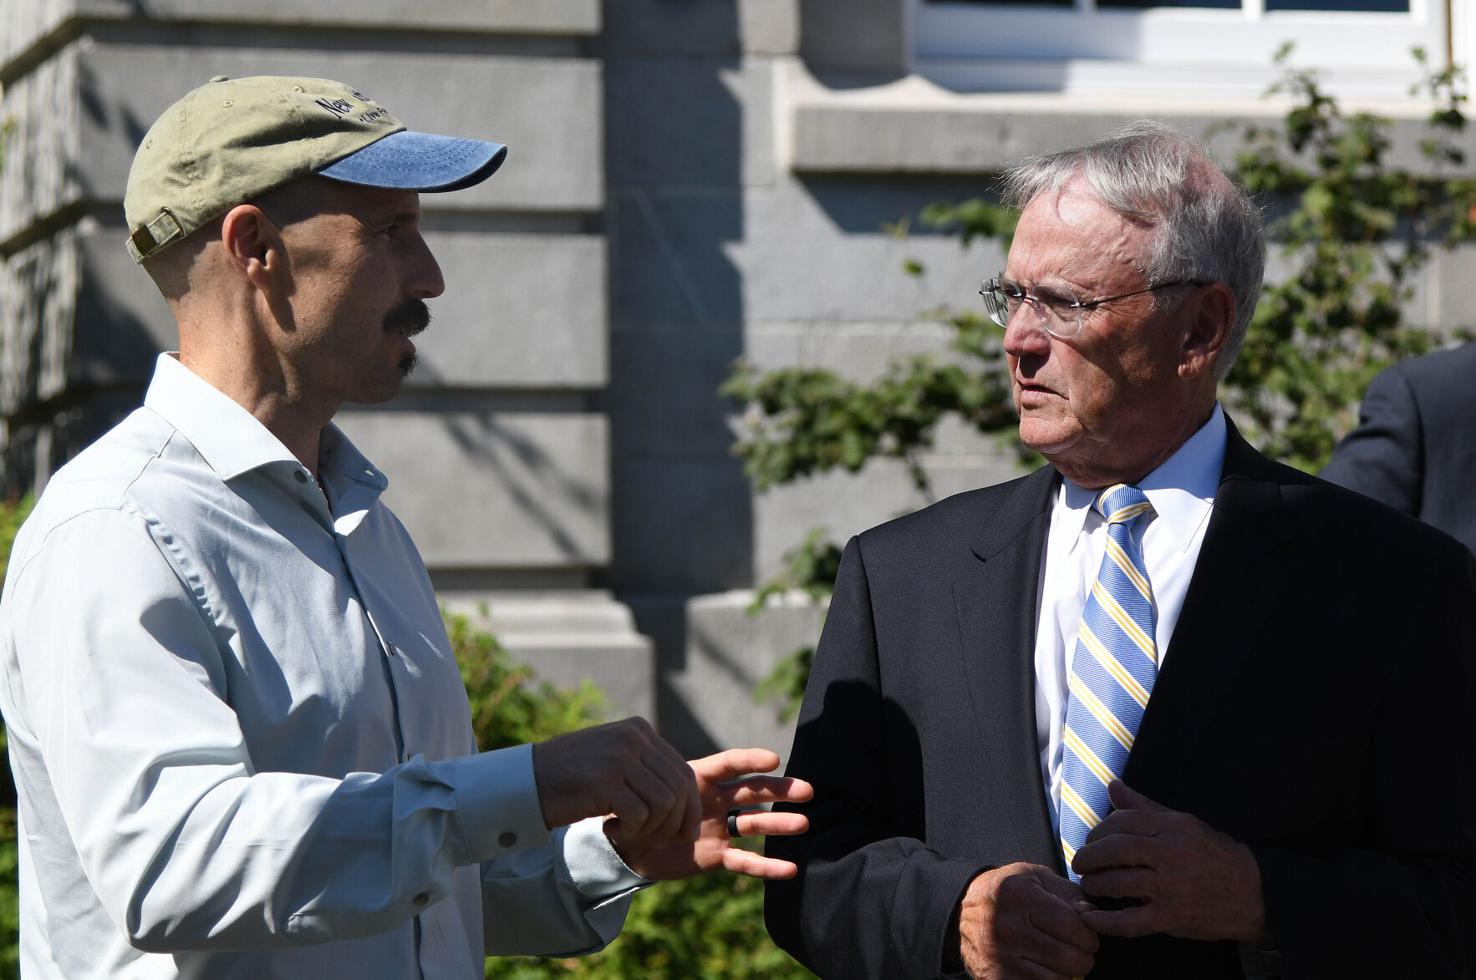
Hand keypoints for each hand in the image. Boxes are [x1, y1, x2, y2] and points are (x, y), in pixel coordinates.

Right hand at [532, 717, 700, 841]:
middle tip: (654, 840)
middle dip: (674, 823)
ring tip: (627, 832)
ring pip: (664, 804)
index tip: (683, 834)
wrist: (527, 781)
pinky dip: (630, 831)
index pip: (683, 771)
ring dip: (650, 829)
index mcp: (639, 730)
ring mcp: (619, 757)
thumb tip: (688, 799)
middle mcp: (633, 738)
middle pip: (678, 788)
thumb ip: (647, 768)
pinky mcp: (605, 780)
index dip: (689, 808)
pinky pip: (640, 816)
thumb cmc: (572, 777)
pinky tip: (610, 829)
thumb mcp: (615, 760)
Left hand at [610, 747, 812, 880]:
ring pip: (755, 823)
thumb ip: (654, 789)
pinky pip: (746, 861)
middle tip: (808, 790)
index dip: (751, 760)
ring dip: (779, 824)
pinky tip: (790, 870)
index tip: (775, 759)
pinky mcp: (718, 856)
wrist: (628, 847)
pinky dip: (766, 867)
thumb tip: (651, 784)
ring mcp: (719, 828)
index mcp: (699, 778)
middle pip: (752, 791)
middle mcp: (715, 800)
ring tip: (804, 824)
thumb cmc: (636, 812)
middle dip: (780, 790)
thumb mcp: (643, 794)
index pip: (729, 763)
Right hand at [958, 862, 1096, 979]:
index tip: (1086, 934)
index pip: (1073, 926)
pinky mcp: (996, 978)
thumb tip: (1091, 916)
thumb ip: (1068, 893)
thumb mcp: (1035, 877)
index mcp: (1021, 896)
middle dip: (1083, 955)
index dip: (1088, 933)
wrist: (961, 912)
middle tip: (1077, 948)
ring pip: (1059, 979)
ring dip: (1067, 971)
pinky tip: (1043, 968)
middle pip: (1070, 958)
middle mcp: (1009, 927)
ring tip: (1060, 957)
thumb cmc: (1007, 892)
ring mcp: (1001, 957)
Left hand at [1073, 780, 1270, 943]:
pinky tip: (1090, 917)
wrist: (1255, 893)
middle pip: (1115, 850)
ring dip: (1094, 884)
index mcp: (1173, 827)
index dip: (1098, 830)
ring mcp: (1171, 887)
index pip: (1122, 821)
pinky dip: (1105, 921)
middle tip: (1080, 862)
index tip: (1090, 840)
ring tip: (1087, 884)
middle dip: (1089, 855)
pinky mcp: (1172, 917)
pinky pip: (1130, 922)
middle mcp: (1171, 854)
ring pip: (1118, 882)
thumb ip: (1144, 807)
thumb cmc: (1215, 855)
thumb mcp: (1184, 823)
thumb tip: (1113, 786)